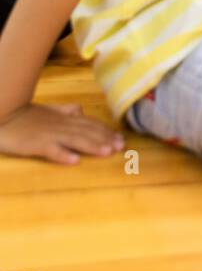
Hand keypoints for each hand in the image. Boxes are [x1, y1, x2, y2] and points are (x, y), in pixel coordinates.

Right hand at [0, 103, 124, 163]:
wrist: (5, 115)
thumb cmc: (26, 115)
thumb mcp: (49, 111)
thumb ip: (65, 110)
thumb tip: (81, 110)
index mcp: (65, 118)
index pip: (90, 124)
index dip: (105, 131)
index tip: (120, 139)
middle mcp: (61, 125)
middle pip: (87, 132)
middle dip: (105, 139)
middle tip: (121, 147)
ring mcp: (50, 135)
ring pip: (75, 140)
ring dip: (91, 146)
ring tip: (106, 152)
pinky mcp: (37, 144)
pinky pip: (51, 150)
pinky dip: (63, 155)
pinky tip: (74, 161)